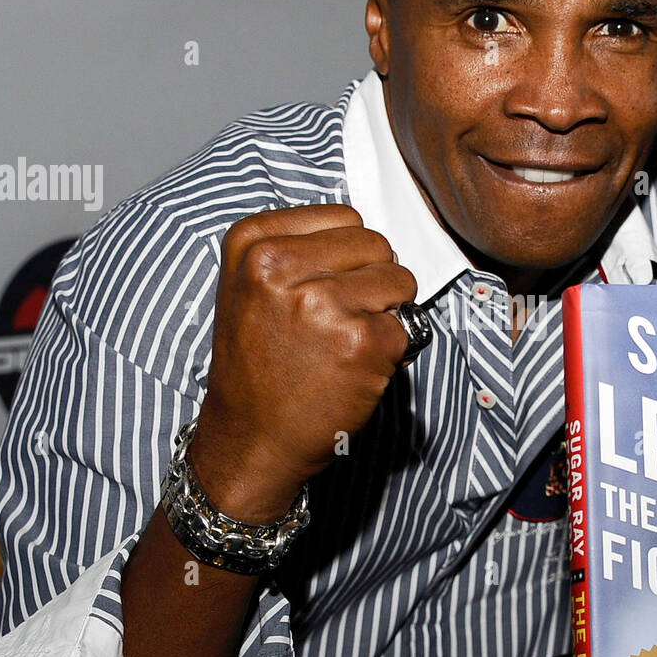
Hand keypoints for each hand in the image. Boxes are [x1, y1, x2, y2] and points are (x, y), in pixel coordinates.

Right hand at [190, 205, 417, 521]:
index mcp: (253, 243)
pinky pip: (408, 323)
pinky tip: (355, 368)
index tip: (325, 285)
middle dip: (372, 278)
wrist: (253, 440)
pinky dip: (393, 348)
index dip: (348, 254)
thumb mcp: (249, 288)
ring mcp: (323, 303)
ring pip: (399, 278)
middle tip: (341, 319)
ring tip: (346, 342)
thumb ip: (296, 249)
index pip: (344, 216)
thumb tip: (363, 232)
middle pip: (375, 242)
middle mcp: (281, 266)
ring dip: (386, 312)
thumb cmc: (258, 366)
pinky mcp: (362, 341)